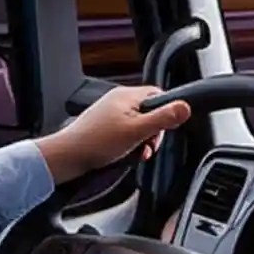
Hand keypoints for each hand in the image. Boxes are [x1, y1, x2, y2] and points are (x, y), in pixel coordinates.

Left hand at [33, 86, 190, 183]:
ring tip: (134, 154)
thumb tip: (185, 107)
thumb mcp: (137, 131)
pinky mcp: (103, 127)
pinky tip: (124, 155)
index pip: (159, 95)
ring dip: (141, 142)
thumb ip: (163, 119)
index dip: (166, 113)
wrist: (68, 157)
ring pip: (138, 126)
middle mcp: (118, 101)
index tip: (163, 130)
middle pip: (150, 113)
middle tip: (146, 146)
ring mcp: (109, 114)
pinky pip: (125, 133)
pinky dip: (128, 145)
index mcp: (127, 95)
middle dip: (152, 133)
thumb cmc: (97, 143)